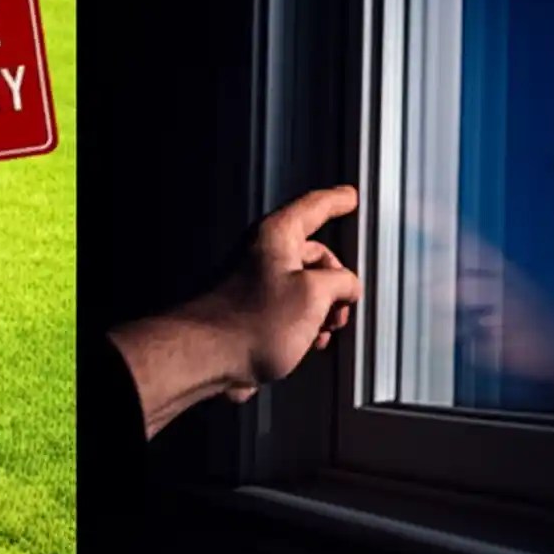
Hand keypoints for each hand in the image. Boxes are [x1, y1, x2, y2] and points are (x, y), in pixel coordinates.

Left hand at [108, 185, 362, 438]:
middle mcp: (261, 254)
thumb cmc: (249, 324)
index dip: (336, 201)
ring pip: (301, 287)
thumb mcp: (314, 297)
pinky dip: (302, 323)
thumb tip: (347, 286)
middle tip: (344, 303)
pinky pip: (284, 309)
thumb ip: (341, 283)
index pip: (314, 207)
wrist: (204, 357)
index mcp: (277, 236)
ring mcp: (252, 283)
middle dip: (336, 281)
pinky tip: (307, 342)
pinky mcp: (246, 311)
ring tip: (324, 331)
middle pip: (313, 255)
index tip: (350, 196)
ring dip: (321, 309)